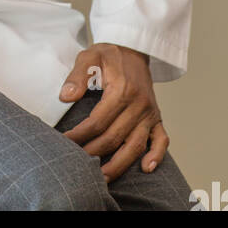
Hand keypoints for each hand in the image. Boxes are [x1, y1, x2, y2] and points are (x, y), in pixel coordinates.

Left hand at [58, 43, 167, 182]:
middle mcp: (139, 105)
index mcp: (121, 90)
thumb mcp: (89, 56)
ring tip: (103, 179)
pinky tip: (146, 168)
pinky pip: (162, 140)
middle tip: (77, 165)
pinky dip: (156, 155)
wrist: (133, 49)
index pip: (98, 121)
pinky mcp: (157, 118)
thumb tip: (65, 97)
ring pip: (136, 145)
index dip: (80, 135)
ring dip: (119, 164)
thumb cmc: (108, 54)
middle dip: (94, 153)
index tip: (65, 142)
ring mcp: (150, 113)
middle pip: (115, 137)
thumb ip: (77, 76)